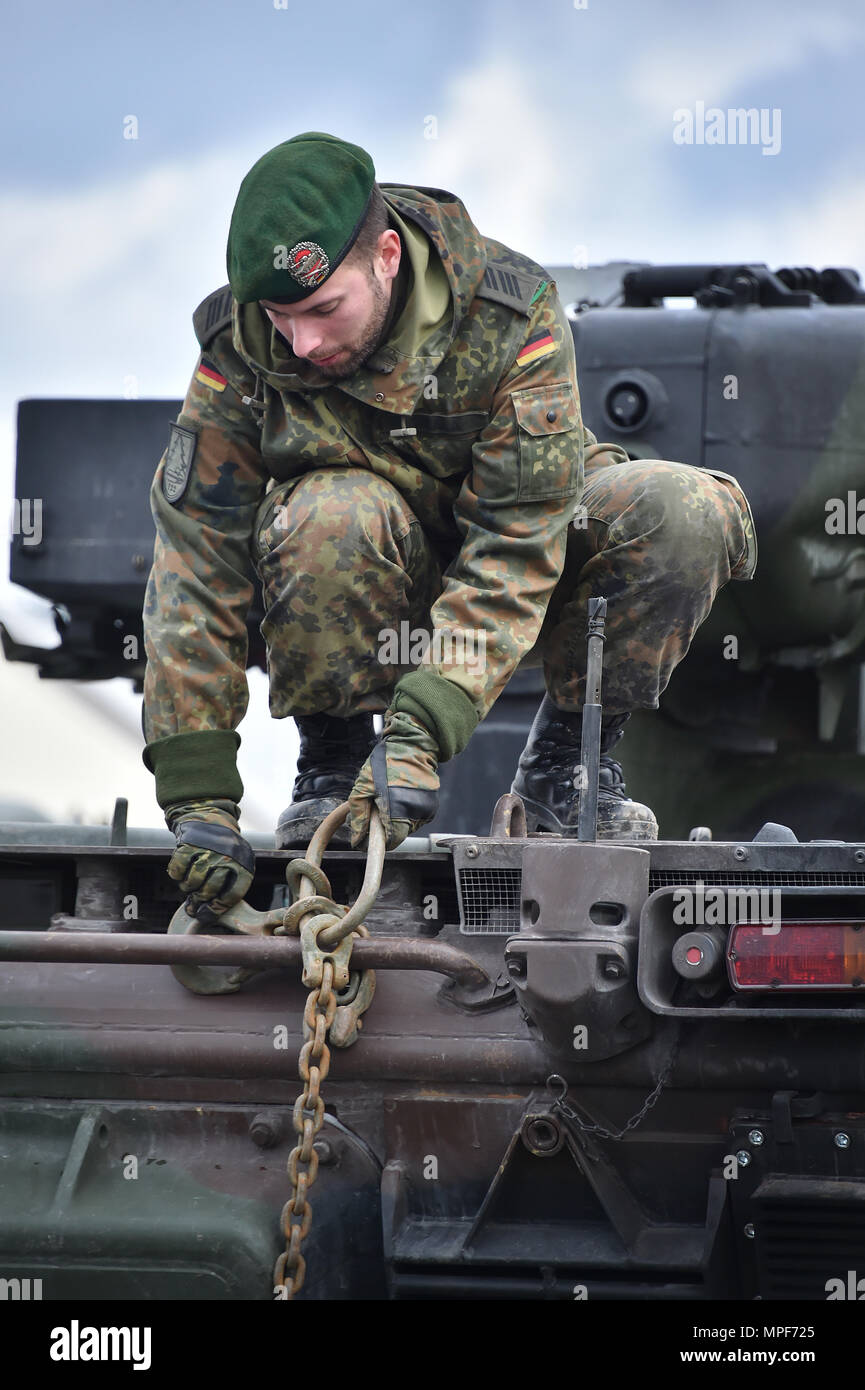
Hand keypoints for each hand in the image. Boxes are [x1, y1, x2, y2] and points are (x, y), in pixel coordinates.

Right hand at [165, 799, 254, 923]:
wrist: (208, 817)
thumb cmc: (221, 849)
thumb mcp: (234, 864)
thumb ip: (224, 887)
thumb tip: (202, 914)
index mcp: (243, 863)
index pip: (233, 895)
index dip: (217, 909)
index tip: (206, 914)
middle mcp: (228, 856)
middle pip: (209, 891)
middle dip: (199, 901)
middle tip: (193, 904)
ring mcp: (208, 849)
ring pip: (192, 881)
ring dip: (187, 888)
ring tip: (188, 885)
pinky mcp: (189, 842)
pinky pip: (178, 869)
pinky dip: (176, 874)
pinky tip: (180, 872)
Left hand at [348, 709, 438, 848]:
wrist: (413, 745)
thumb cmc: (387, 762)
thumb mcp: (363, 785)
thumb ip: (358, 814)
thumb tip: (357, 837)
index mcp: (398, 810)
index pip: (389, 842)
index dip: (376, 841)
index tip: (366, 835)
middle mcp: (416, 814)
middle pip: (398, 835)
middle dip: (385, 826)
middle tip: (377, 807)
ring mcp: (426, 811)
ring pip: (406, 826)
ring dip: (396, 818)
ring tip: (389, 797)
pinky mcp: (431, 806)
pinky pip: (414, 817)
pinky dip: (405, 811)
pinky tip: (400, 795)